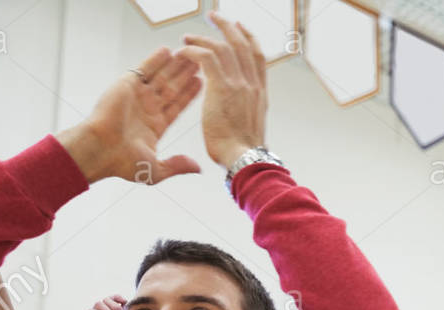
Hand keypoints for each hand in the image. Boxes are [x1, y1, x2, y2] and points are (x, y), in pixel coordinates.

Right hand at [56, 47, 201, 183]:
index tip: (203, 83)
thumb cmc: (123, 163)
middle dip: (185, 76)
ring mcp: (137, 96)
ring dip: (175, 66)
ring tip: (190, 54)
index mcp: (156, 126)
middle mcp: (148, 108)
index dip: (189, 95)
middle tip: (201, 62)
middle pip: (172, 88)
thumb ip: (178, 166)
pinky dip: (155, 59)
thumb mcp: (157, 170)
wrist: (100, 150)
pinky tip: (168, 50)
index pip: (177, 106)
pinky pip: (144, 68)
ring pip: (161, 77)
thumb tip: (199, 168)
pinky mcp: (127, 84)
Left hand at [179, 12, 267, 167]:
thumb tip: (240, 114)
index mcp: (260, 93)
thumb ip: (246, 112)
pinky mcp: (222, 86)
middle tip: (214, 17)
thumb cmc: (244, 151)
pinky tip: (182, 52)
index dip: (249, 39)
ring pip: (223, 46)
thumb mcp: (252, 126)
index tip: (240, 28)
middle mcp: (252, 84)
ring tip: (188, 36)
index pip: (258, 56)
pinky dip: (193, 50)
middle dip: (228, 26)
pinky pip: (206, 57)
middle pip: (243, 44)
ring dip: (204, 37)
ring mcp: (239, 84)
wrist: (245, 159)